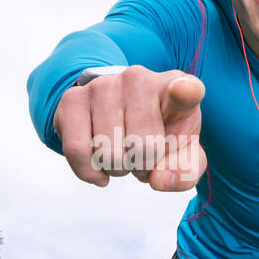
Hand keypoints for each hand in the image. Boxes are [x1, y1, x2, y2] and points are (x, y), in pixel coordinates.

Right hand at [52, 67, 206, 190]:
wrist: (119, 112)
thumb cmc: (157, 133)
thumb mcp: (182, 153)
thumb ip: (184, 171)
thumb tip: (158, 179)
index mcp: (174, 89)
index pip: (185, 91)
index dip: (185, 92)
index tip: (185, 91)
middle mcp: (138, 79)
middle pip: (142, 147)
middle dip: (142, 166)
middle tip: (141, 155)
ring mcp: (103, 85)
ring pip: (108, 153)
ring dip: (116, 169)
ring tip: (122, 153)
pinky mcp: (73, 98)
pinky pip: (77, 150)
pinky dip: (89, 171)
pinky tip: (99, 167)